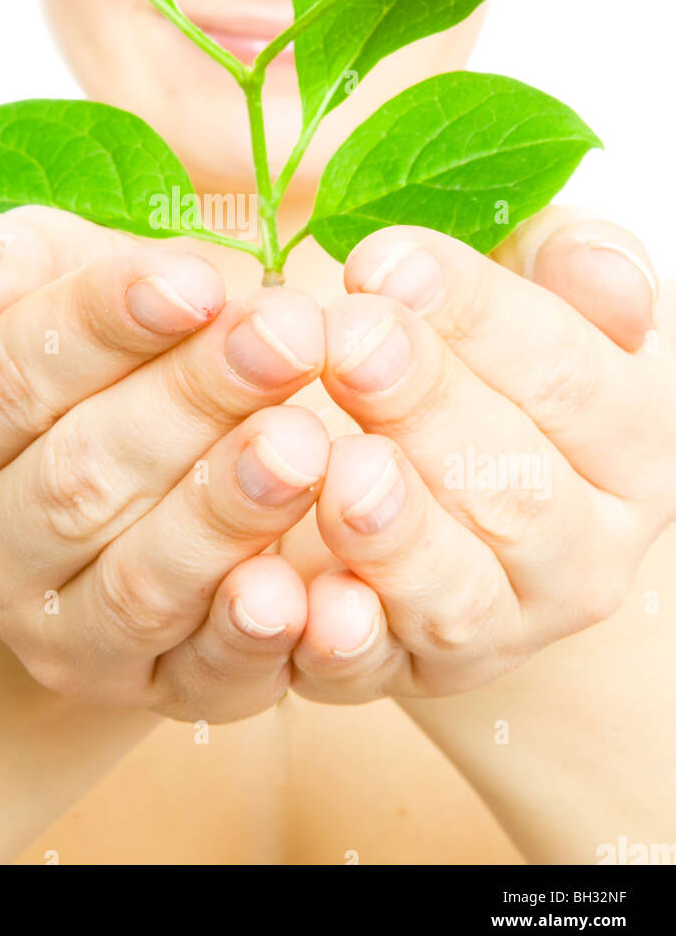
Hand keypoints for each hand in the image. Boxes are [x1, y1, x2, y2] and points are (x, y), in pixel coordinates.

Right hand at [0, 207, 327, 722]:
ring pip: (139, 582)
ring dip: (227, 515)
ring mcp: (56, 637)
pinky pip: (203, 678)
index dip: (105, 323)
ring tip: (308, 446)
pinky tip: (311, 589)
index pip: (14, 376)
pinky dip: (257, 638)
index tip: (199, 278)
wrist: (104, 494)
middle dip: (194, 401)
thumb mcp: (44, 282)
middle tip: (290, 337)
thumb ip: (7, 264)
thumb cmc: (88, 357)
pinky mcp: (149, 693)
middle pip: (83, 476)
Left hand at [290, 211, 674, 701]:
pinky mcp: (403, 672)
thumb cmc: (489, 360)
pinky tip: (301, 600)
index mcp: (633, 443)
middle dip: (425, 408)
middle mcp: (583, 553)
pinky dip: (338, 643)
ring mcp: (496, 627)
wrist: (439, 483)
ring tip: (341, 470)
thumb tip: (602, 274)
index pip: (568, 377)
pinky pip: (371, 673)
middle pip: (515, 489)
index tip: (385, 262)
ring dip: (395, 536)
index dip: (478, 315)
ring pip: (458, 596)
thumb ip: (575, 265)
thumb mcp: (538, 287)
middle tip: (348, 341)